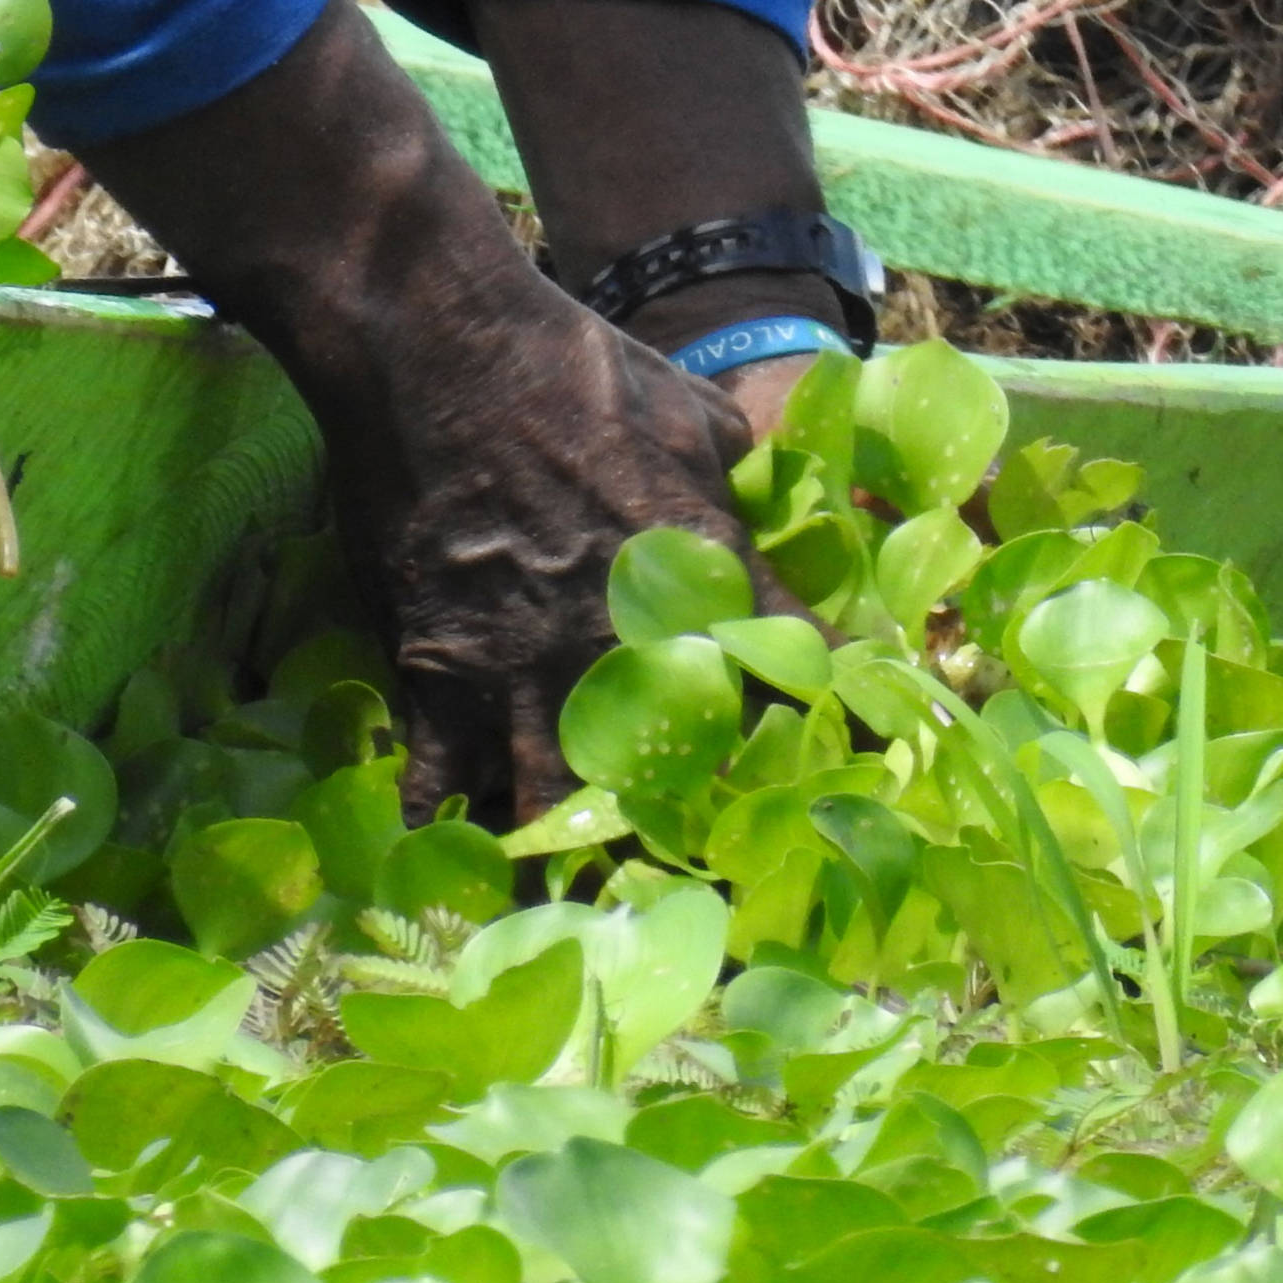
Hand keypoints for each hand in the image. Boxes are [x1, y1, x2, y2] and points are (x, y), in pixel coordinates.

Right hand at [84, 0, 760, 822]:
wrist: (444, 351)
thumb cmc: (577, 366)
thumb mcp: (692, 409)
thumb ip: (733, 466)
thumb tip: (755, 477)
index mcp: (709, 582)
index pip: (800, 681)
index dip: (829, 734)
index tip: (842, 776)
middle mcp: (630, 651)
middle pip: (681, 786)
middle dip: (693, 844)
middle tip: (702, 890)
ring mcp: (530, 674)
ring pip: (559, 813)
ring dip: (567, 870)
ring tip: (577, 931)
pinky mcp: (440, 673)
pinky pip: (444, 784)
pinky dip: (448, 829)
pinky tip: (452, 863)